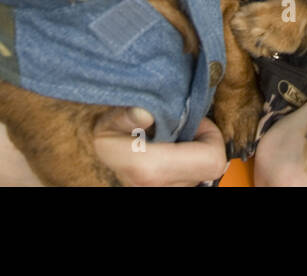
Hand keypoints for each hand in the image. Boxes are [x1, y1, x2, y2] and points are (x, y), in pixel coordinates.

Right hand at [92, 107, 227, 185]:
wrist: (94, 162)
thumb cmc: (106, 139)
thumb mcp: (109, 122)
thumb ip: (126, 116)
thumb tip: (145, 112)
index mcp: (151, 168)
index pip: (212, 159)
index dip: (211, 137)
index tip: (194, 122)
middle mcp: (162, 187)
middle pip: (211, 167)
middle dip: (205, 143)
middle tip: (188, 127)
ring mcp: (164, 193)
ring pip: (203, 174)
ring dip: (197, 155)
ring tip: (177, 141)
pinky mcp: (170, 192)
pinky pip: (193, 179)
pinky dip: (191, 165)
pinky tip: (175, 155)